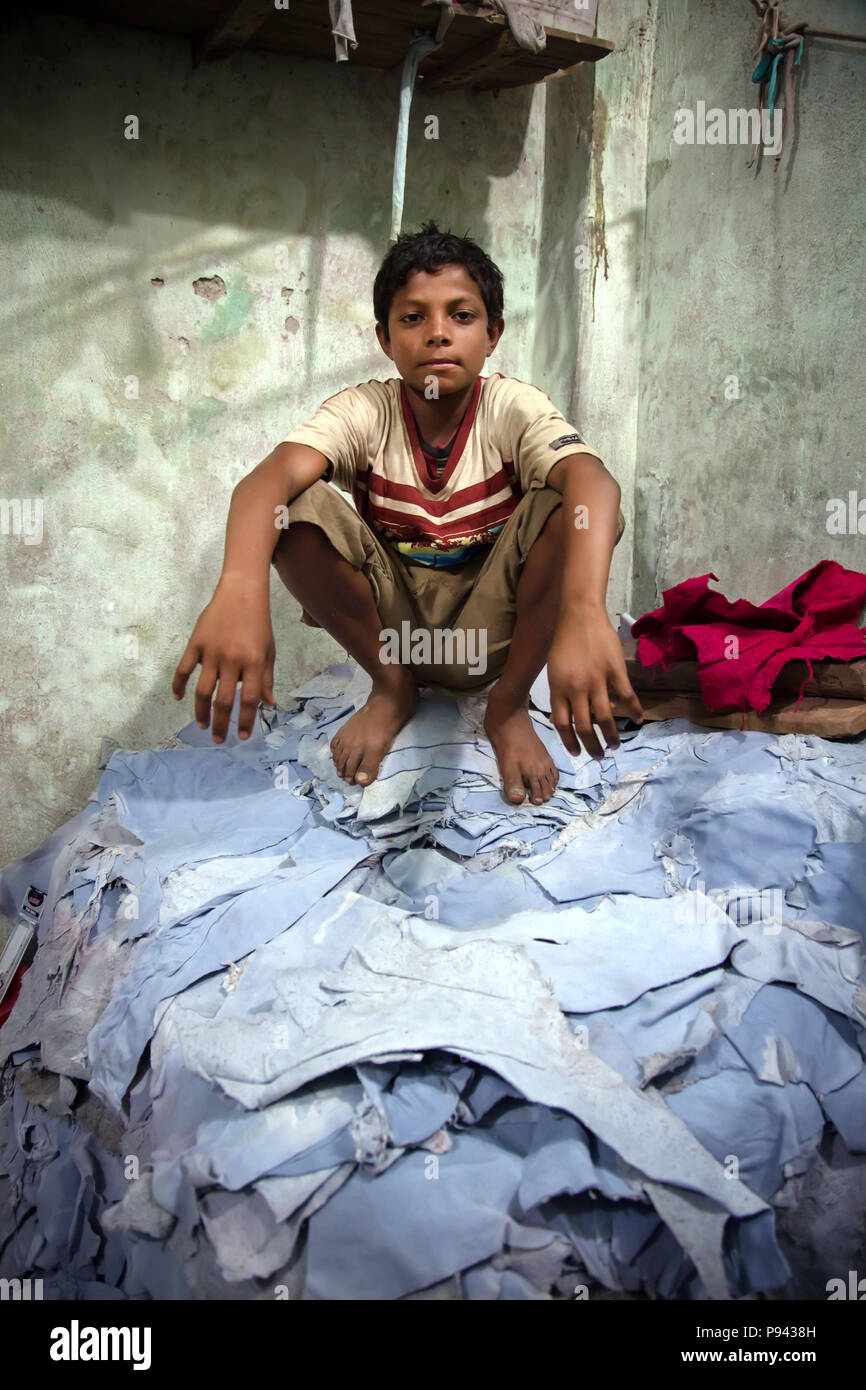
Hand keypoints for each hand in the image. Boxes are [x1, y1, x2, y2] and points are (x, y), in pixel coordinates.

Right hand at [172, 579, 275, 741]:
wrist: (241, 592)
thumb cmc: (258, 624)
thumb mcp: (269, 651)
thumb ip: (267, 678)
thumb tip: (269, 704)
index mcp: (254, 663)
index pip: (250, 700)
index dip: (246, 721)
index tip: (242, 737)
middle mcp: (232, 660)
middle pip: (224, 701)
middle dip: (221, 724)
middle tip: (218, 739)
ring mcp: (212, 651)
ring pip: (202, 691)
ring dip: (201, 712)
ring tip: (202, 724)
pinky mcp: (196, 643)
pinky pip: (183, 669)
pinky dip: (178, 685)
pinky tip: (178, 698)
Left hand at [547, 604, 643, 759]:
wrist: (579, 614)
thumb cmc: (564, 641)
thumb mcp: (554, 670)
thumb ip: (560, 693)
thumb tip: (562, 718)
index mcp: (558, 688)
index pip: (562, 724)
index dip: (570, 743)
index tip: (576, 753)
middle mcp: (576, 688)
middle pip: (584, 727)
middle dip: (592, 747)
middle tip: (598, 756)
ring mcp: (597, 679)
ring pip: (606, 717)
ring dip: (611, 736)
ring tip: (615, 745)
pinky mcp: (615, 670)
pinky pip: (627, 696)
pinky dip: (634, 711)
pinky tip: (638, 720)